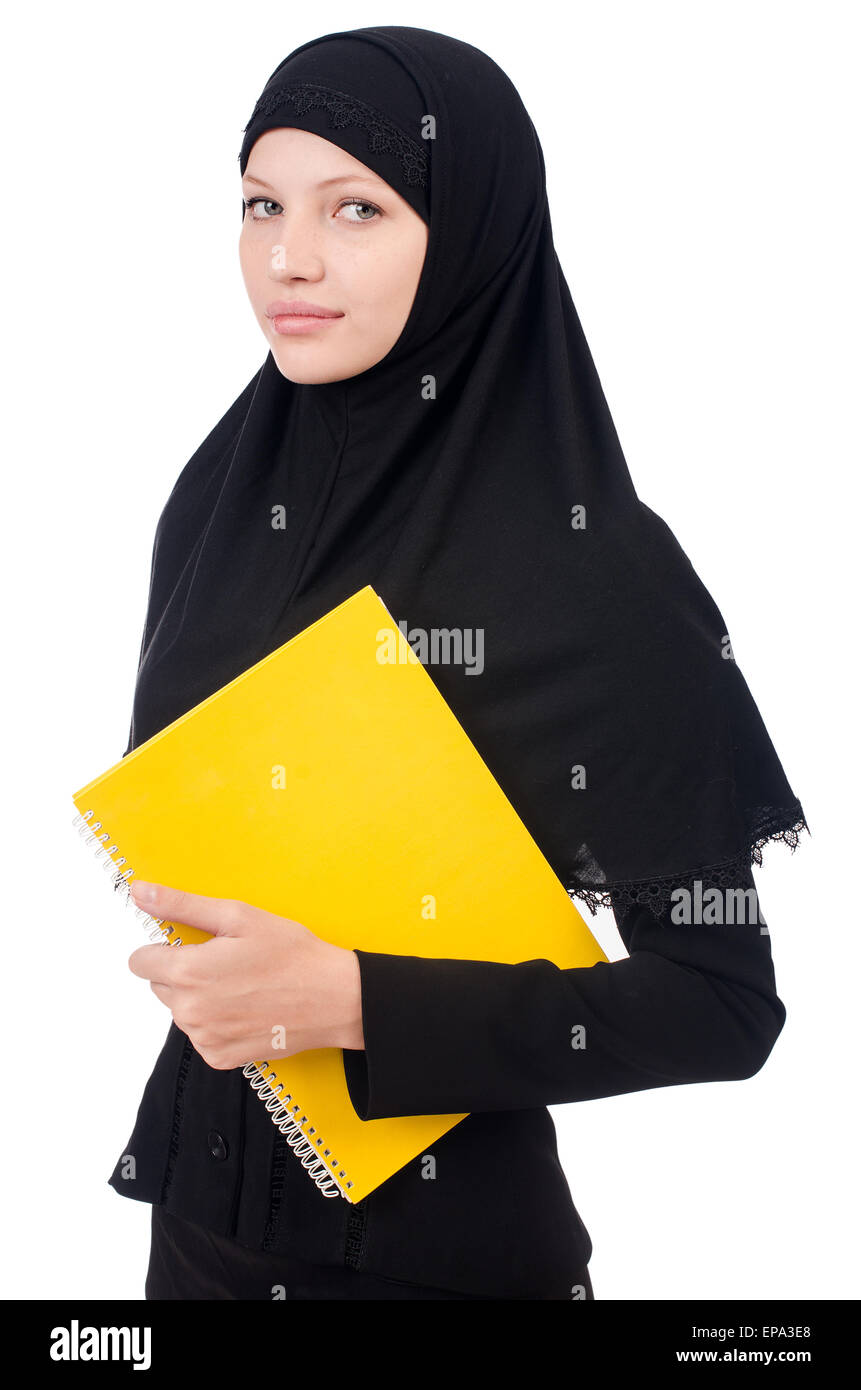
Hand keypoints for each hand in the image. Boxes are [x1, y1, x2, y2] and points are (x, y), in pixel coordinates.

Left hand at [127, 881, 364, 1069]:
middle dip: (184, 972)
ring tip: (242, 985)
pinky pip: (202, 1035)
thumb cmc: (291, 953)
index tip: (196, 945)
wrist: (333, 999)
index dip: (165, 948)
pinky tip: (247, 1009)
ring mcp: (204, 1038)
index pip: (140, 961)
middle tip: (228, 963)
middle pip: (160, 985)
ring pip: (182, 1010)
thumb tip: (140, 892)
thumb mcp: (238, 916)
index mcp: (187, 972)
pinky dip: (217, 1023)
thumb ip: (182, 905)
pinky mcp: (220, 1058)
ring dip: (200, 998)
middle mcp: (189, 1011)